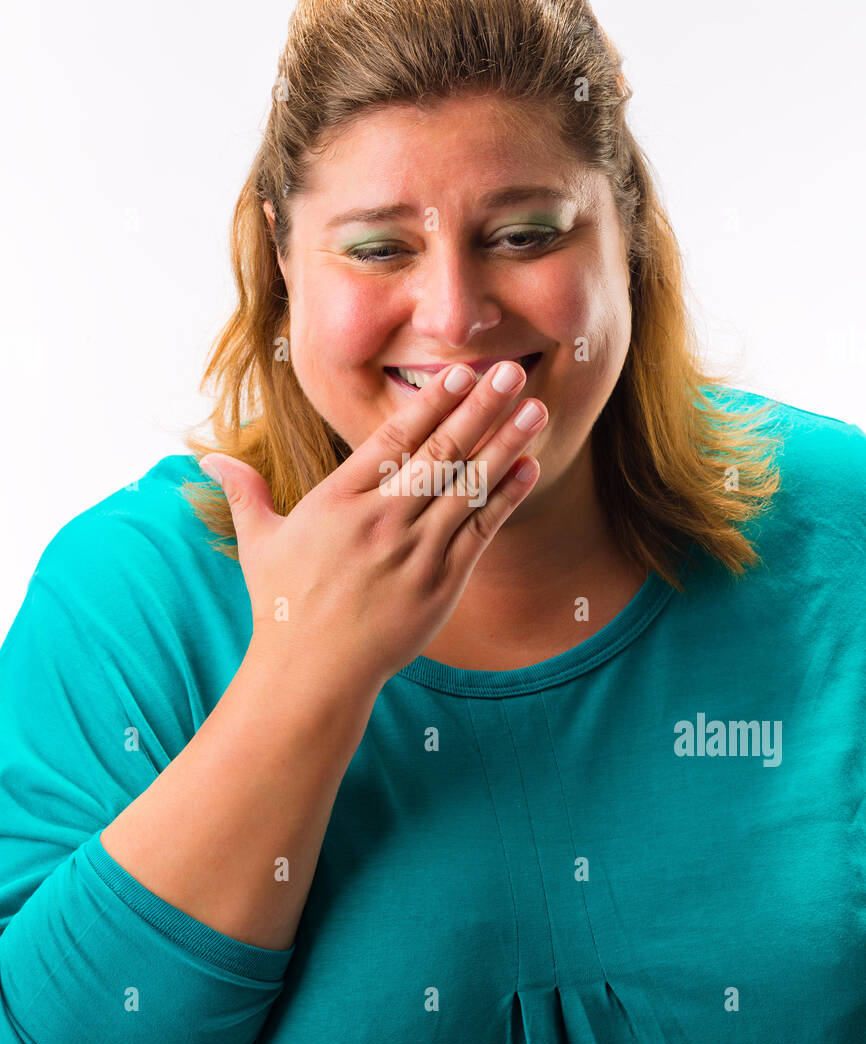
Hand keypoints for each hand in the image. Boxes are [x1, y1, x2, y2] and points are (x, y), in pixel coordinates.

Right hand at [199, 360, 546, 690]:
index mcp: (338, 501)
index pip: (392, 438)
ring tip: (535, 408)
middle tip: (513, 370)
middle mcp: (380, 520)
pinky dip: (508, 497)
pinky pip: (482, 531)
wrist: (311, 674)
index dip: (430, 402)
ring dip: (506, 444)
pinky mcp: (441, 583)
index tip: (459, 370)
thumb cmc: (283, 607)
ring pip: (469, 486)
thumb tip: (209, 460)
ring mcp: (414, 551)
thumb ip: (245, 494)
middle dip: (480, 407)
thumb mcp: (258, 544)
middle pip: (439, 452)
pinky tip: (529, 467)